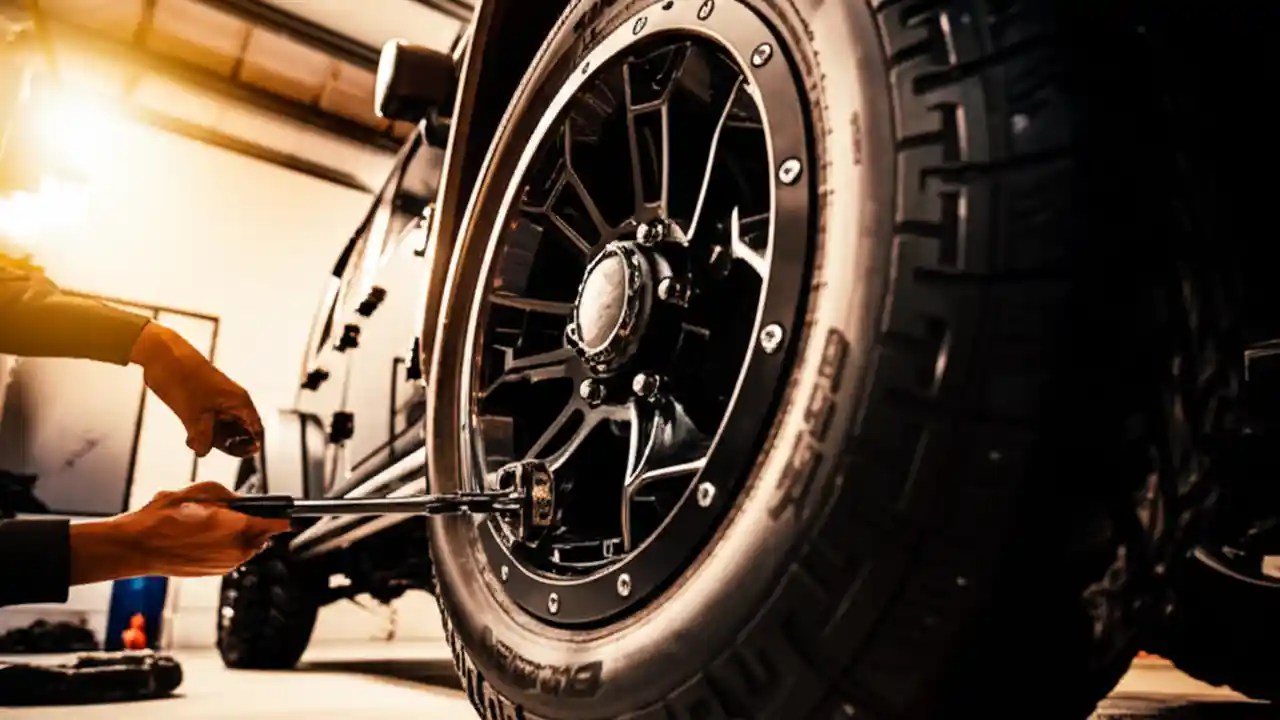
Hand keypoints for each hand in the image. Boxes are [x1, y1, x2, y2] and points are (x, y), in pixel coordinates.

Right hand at [70, 482, 291, 584]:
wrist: (137, 547)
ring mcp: (225, 564)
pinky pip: (232, 557)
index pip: (275, 524)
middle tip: (244, 513)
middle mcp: (235, 549)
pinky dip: (229, 547)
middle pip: (262, 536)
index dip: (282, 517)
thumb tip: (239, 501)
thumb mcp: (199, 492)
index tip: (289, 512)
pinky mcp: (214, 573)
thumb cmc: (162, 517)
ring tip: (220, 523)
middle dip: (259, 525)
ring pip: (248, 548)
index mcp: (236, 527)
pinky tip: (209, 536)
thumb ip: (227, 495)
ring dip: (243, 536)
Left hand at [130, 323, 262, 456]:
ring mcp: (217, 402)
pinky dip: (201, 432)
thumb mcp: (193, 414)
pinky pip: (208, 422)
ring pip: (222, 428)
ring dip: (210, 439)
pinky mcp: (203, 402)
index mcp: (239, 402)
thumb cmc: (183, 378)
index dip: (250, 444)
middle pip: (240, 431)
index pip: (255, 429)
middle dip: (226, 444)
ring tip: (194, 443)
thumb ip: (202, 437)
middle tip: (208, 448)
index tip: (240, 456)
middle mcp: (232, 402)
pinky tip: (189, 438)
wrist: (162, 356)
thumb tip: (203, 453)